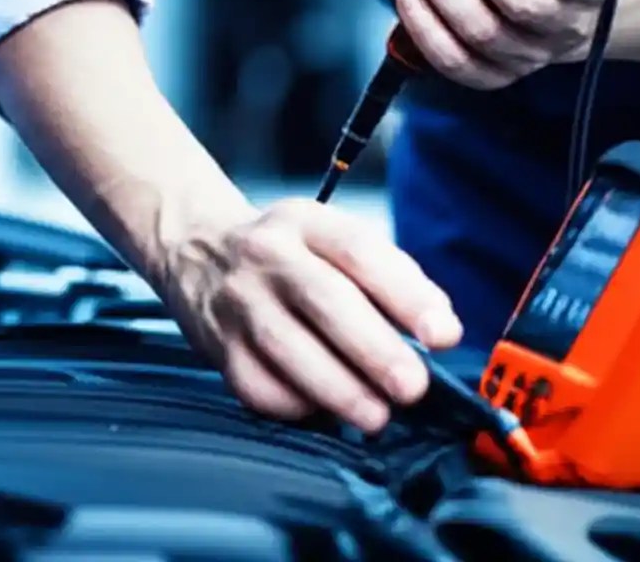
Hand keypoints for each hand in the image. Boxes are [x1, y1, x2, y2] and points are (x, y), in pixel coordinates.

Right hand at [157, 199, 461, 432]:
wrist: (196, 250)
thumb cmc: (287, 255)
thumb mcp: (332, 240)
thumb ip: (388, 278)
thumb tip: (440, 332)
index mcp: (307, 223)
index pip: (360, 252)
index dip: (406, 295)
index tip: (443, 335)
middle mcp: (267, 256)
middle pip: (322, 300)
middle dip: (373, 350)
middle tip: (413, 388)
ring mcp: (236, 300)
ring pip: (285, 347)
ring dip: (337, 389)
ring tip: (377, 416)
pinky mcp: (216, 343)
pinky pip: (255, 383)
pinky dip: (293, 405)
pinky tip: (322, 411)